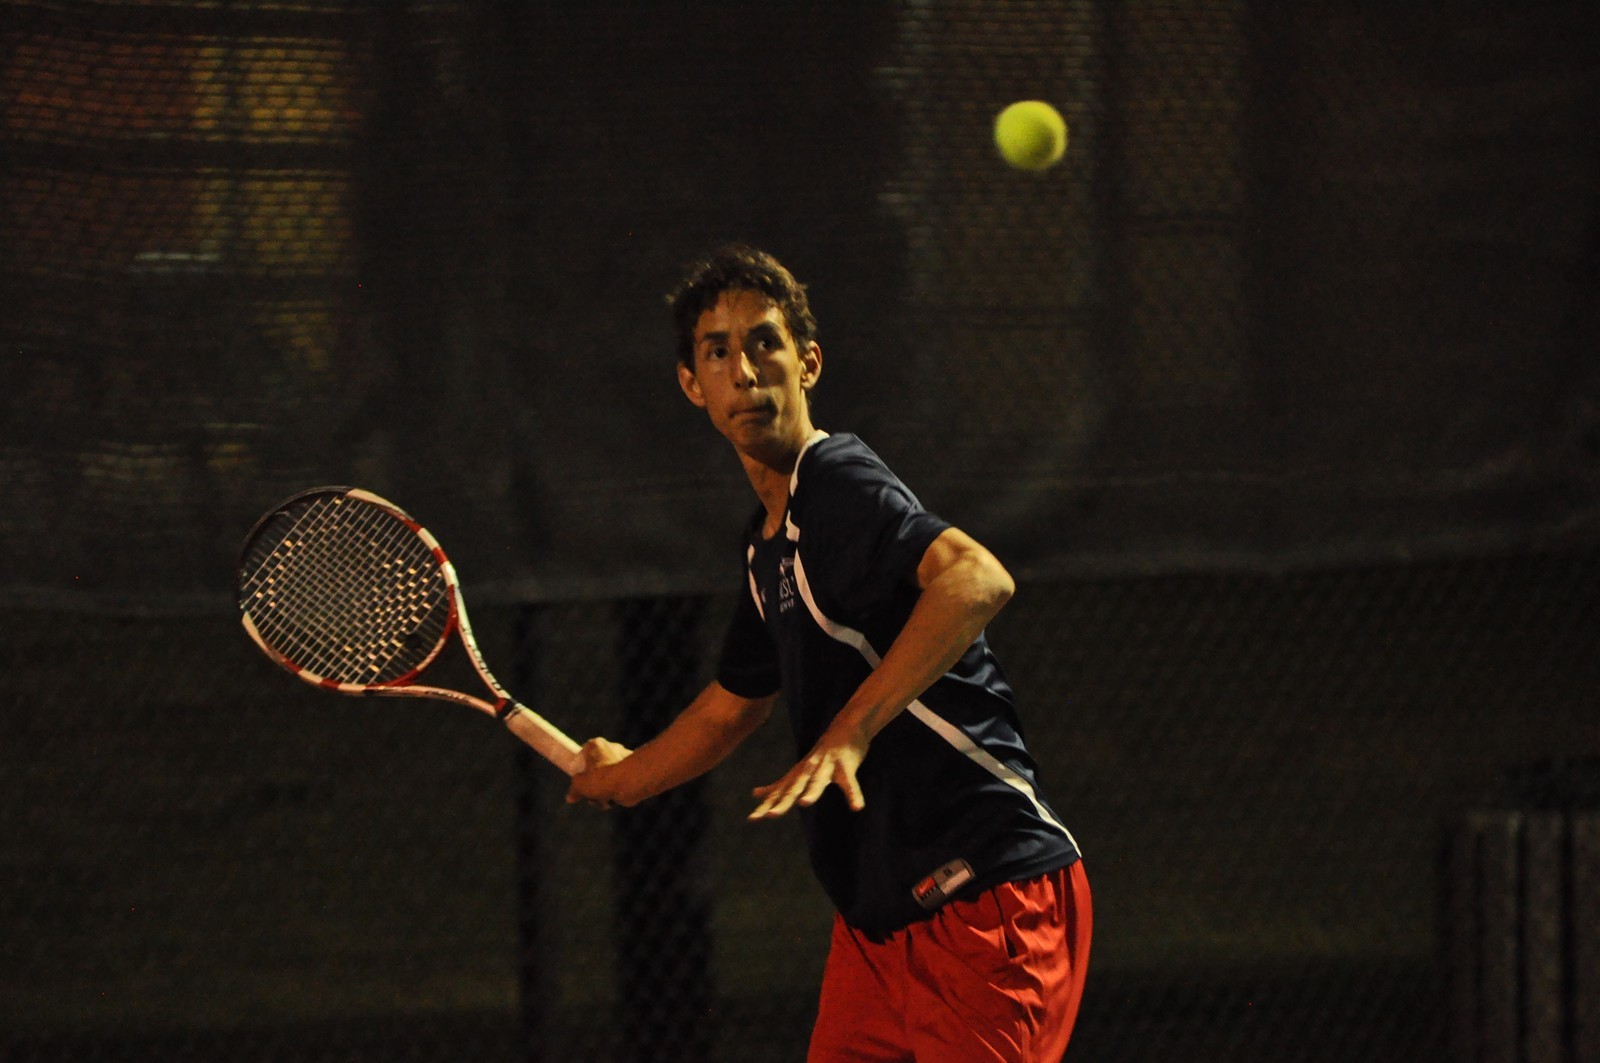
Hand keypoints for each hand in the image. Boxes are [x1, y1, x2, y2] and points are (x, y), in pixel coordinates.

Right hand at [565, 737, 633, 808]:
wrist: (630, 781)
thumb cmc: (602, 778)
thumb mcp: (580, 785)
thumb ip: (574, 790)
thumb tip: (570, 797)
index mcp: (596, 745)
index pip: (583, 754)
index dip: (579, 769)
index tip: (578, 781)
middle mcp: (610, 749)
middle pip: (595, 771)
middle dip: (591, 787)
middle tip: (589, 796)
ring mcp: (622, 760)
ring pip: (606, 780)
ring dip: (602, 794)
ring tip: (601, 800)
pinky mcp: (631, 773)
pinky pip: (618, 785)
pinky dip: (614, 794)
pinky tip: (612, 801)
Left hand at [749, 721, 868, 820]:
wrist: (847, 724)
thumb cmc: (821, 753)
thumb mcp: (799, 770)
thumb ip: (780, 785)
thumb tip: (754, 794)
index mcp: (798, 774)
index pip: (779, 792)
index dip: (766, 805)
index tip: (752, 819)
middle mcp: (808, 769)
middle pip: (794, 788)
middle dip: (782, 802)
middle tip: (771, 816)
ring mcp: (826, 765)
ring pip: (818, 780)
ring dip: (812, 791)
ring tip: (805, 803)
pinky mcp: (845, 764)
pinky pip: (850, 782)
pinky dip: (853, 794)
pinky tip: (858, 807)